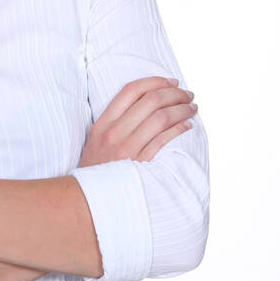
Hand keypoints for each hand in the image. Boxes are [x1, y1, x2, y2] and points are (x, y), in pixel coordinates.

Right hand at [79, 76, 196, 166]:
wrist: (87, 198)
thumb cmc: (96, 169)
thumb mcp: (96, 141)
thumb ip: (113, 123)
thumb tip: (145, 105)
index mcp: (102, 123)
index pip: (131, 91)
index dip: (154, 82)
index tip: (170, 82)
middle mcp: (114, 132)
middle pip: (150, 101)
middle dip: (174, 94)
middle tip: (187, 95)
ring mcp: (126, 148)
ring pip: (161, 118)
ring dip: (182, 109)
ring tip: (192, 108)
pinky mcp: (140, 163)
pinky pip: (164, 140)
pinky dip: (179, 129)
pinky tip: (188, 125)